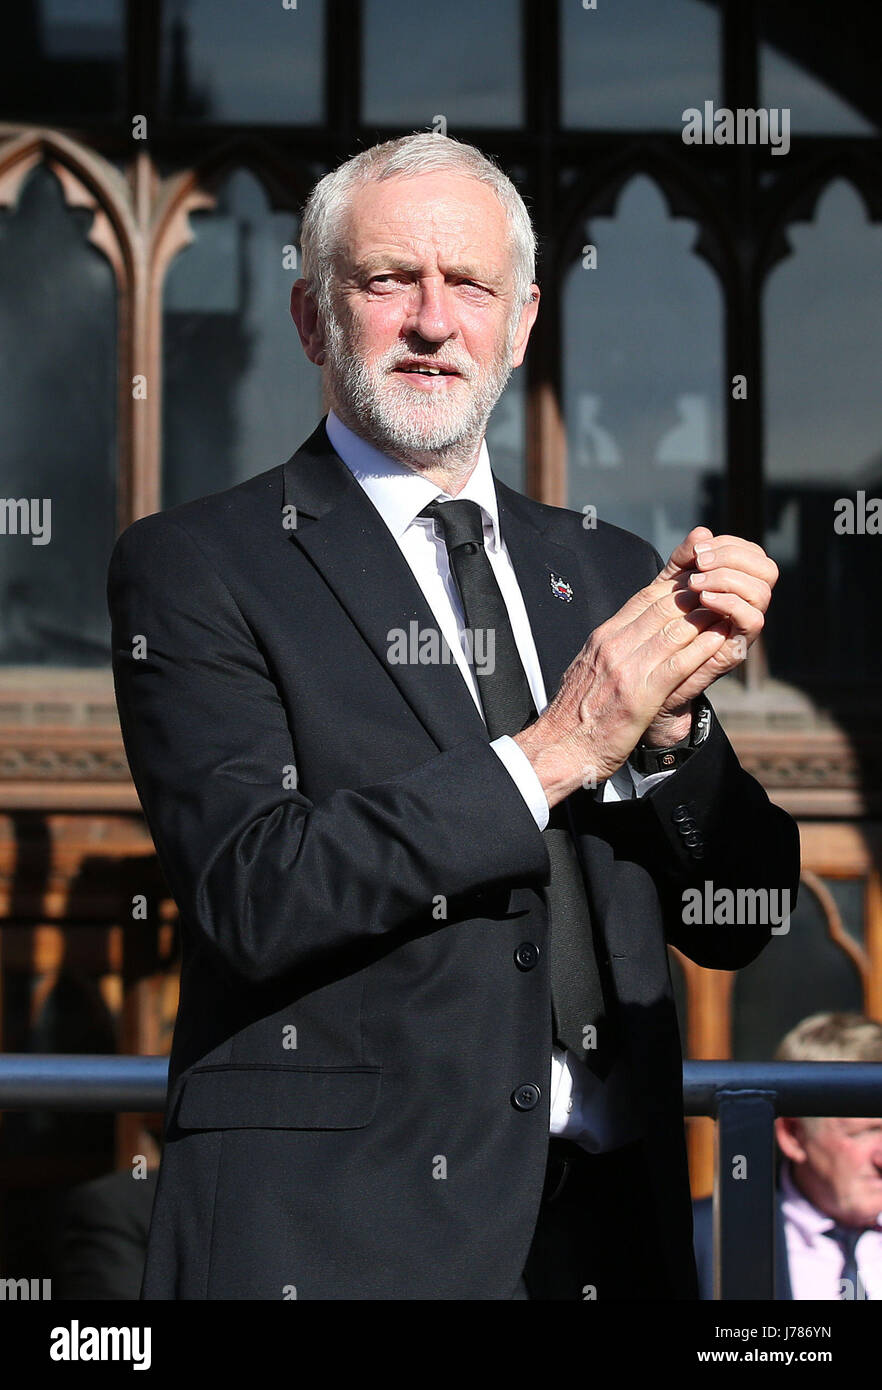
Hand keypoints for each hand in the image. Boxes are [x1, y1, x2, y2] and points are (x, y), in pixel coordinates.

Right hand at [513, 532, 730, 805]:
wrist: (559, 748)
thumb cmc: (576, 713)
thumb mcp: (589, 667)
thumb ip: (611, 647)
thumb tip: (630, 631)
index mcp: (604, 636)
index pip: (645, 597)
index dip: (677, 580)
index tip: (701, 569)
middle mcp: (613, 644)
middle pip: (663, 606)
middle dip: (698, 592)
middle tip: (726, 582)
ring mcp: (625, 668)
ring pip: (673, 629)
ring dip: (706, 617)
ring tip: (730, 608)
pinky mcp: (639, 695)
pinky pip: (676, 664)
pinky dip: (701, 649)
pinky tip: (720, 640)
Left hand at [647, 525, 777, 731]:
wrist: (649, 678)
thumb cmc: (657, 630)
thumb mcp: (667, 587)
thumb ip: (682, 560)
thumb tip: (702, 530)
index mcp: (733, 586)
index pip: (751, 552)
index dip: (728, 544)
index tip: (697, 549)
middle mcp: (745, 604)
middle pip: (766, 567)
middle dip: (732, 557)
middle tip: (699, 562)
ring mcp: (743, 627)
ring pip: (763, 590)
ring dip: (729, 577)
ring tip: (697, 583)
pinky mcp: (736, 647)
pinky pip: (754, 620)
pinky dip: (731, 603)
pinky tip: (705, 599)